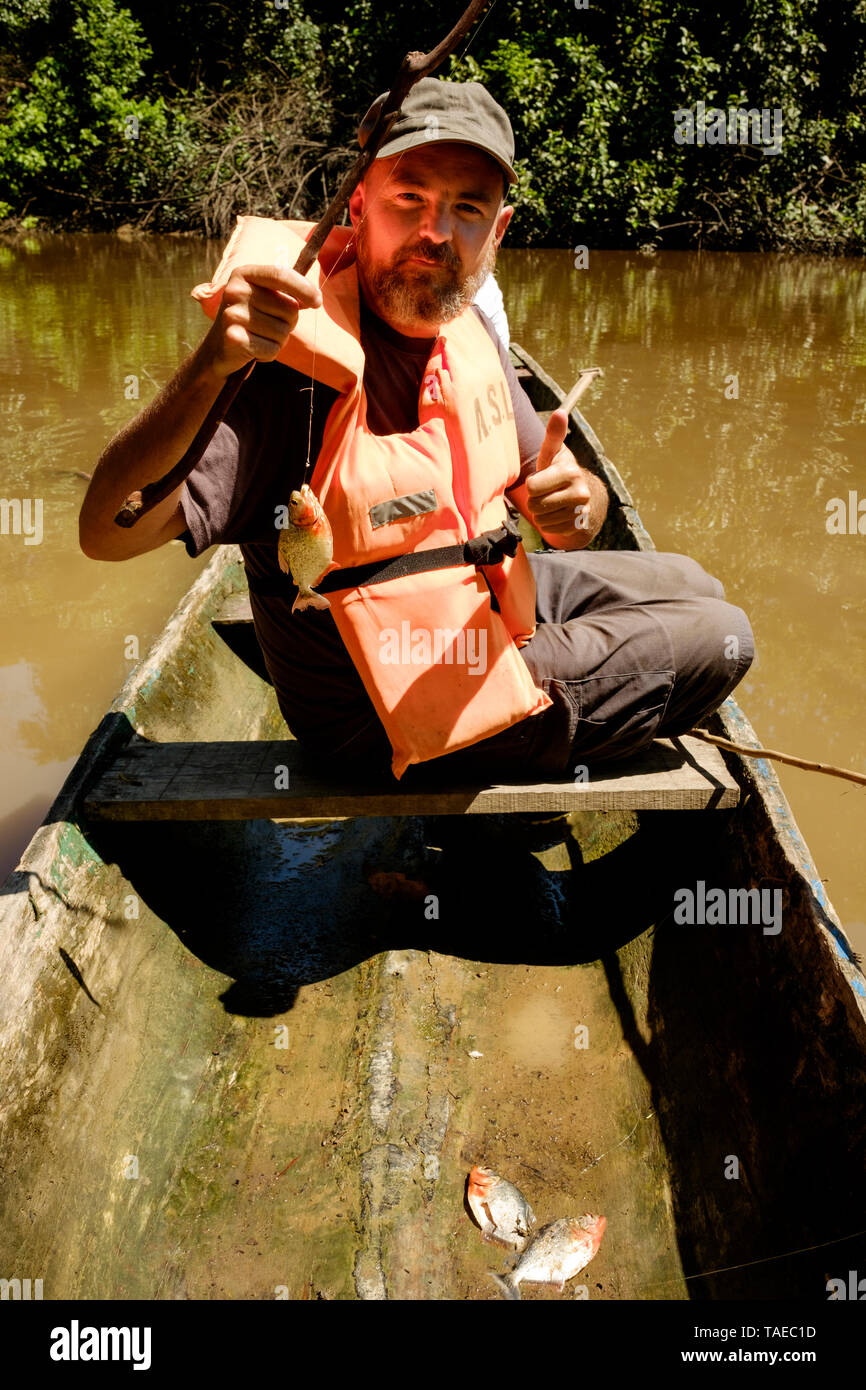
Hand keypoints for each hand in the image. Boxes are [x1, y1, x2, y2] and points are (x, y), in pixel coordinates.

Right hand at [202, 264, 322, 378]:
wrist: (218, 350)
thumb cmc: (250, 321)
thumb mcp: (263, 299)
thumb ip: (286, 293)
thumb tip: (314, 298)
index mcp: (244, 274)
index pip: (280, 274)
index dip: (304, 288)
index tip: (317, 301)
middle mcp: (235, 291)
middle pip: (288, 308)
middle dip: (288, 323)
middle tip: (269, 326)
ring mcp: (233, 314)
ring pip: (282, 332)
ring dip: (278, 340)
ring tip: (260, 337)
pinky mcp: (234, 338)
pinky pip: (272, 349)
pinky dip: (269, 354)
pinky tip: (254, 349)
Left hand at [524, 408, 592, 536]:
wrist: (580, 495)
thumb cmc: (558, 470)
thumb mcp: (554, 453)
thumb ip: (553, 435)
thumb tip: (560, 412)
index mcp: (571, 472)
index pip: (532, 487)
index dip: (532, 484)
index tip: (542, 479)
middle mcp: (580, 493)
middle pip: (534, 504)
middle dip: (534, 499)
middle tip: (546, 492)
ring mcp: (580, 512)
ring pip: (540, 519)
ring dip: (540, 512)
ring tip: (550, 502)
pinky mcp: (578, 527)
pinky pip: (549, 529)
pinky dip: (548, 523)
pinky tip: (557, 513)